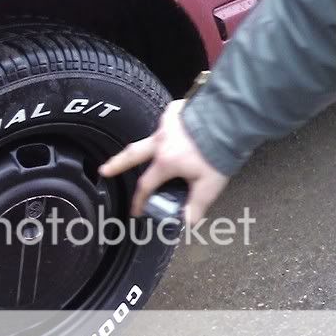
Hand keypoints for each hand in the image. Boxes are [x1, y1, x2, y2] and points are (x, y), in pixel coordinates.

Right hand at [98, 99, 227, 224]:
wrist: (231, 119)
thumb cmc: (220, 152)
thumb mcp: (209, 185)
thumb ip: (196, 206)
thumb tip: (186, 224)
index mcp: (166, 162)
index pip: (146, 186)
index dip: (139, 201)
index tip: (135, 211)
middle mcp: (160, 143)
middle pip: (132, 155)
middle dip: (116, 164)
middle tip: (104, 170)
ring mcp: (166, 125)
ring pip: (151, 138)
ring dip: (147, 146)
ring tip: (147, 152)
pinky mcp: (176, 111)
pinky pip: (167, 121)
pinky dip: (168, 128)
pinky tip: (174, 131)